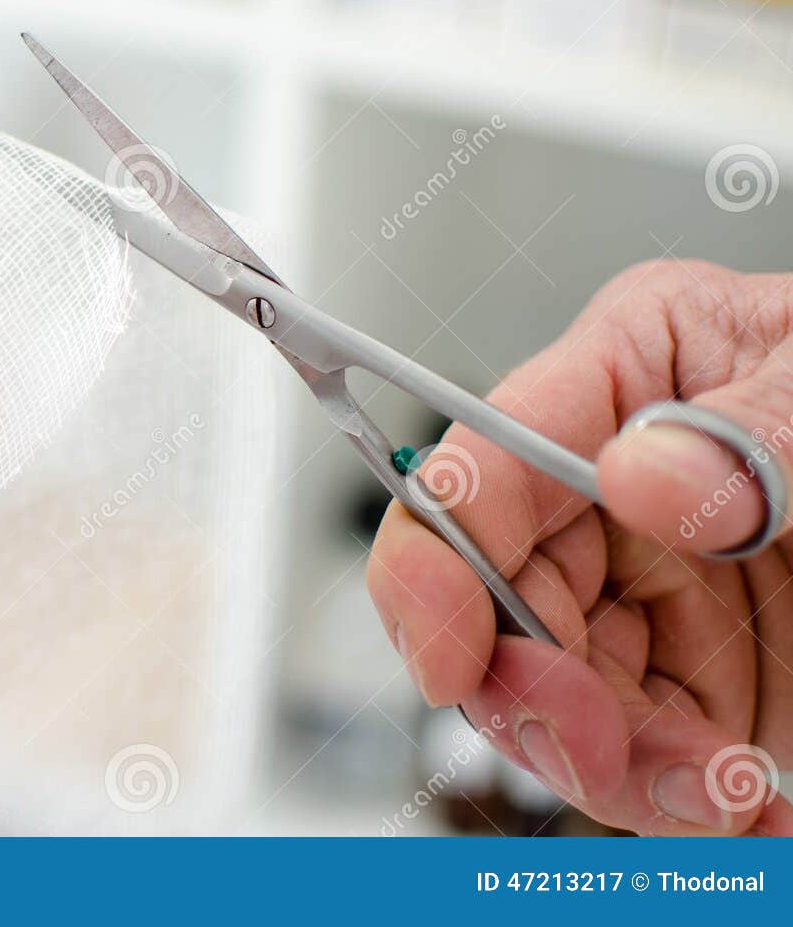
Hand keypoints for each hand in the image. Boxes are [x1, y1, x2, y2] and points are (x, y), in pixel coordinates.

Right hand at [370, 260, 792, 835]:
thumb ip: (755, 430)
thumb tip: (644, 477)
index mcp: (622, 383)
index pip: (481, 472)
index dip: (435, 564)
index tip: (453, 657)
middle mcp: (612, 494)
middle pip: (496, 605)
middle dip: (534, 694)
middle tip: (607, 750)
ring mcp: (655, 594)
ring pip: (561, 701)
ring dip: (616, 770)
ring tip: (721, 789)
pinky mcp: (707, 684)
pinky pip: (648, 760)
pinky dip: (686, 806)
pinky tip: (754, 805)